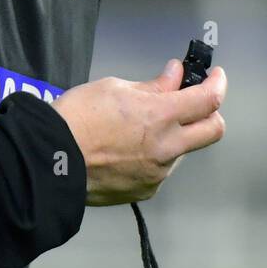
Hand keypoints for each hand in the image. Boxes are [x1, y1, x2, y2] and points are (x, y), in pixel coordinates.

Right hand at [52, 58, 226, 205]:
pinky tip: (129, 150)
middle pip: (213, 131)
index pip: (208, 100)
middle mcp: (167, 148)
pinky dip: (155, 156)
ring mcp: (158, 173)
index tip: (215, 77)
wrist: (50, 160)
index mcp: (161, 116)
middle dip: (210, 113)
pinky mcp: (145, 191)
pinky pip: (161, 170)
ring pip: (183, 150)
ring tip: (142, 127)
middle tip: (194, 102)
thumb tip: (174, 76)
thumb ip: (152, 86)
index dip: (217, 84)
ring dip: (176, 135)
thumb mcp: (114, 88)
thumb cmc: (77, 118)